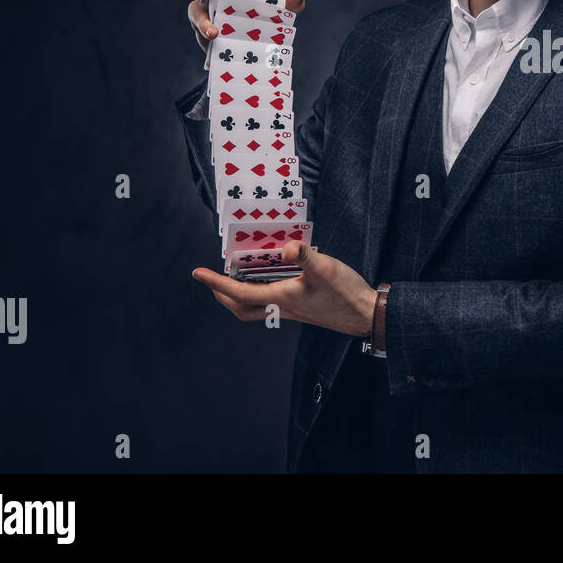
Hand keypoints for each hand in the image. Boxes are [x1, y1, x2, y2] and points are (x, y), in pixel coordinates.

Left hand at [191, 240, 377, 337]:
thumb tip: (287, 247)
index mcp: (282, 298)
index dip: (216, 283)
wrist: (365, 315)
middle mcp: (283, 307)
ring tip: (236, 277)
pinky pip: (272, 303)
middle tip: (214, 281)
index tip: (197, 273)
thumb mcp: (326, 269)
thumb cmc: (346, 294)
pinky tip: (272, 277)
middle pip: (242, 309)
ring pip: (256, 308)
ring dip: (240, 296)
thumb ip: (306, 256)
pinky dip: (261, 292)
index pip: (240, 293)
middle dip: (223, 296)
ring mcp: (293, 309)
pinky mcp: (303, 308)